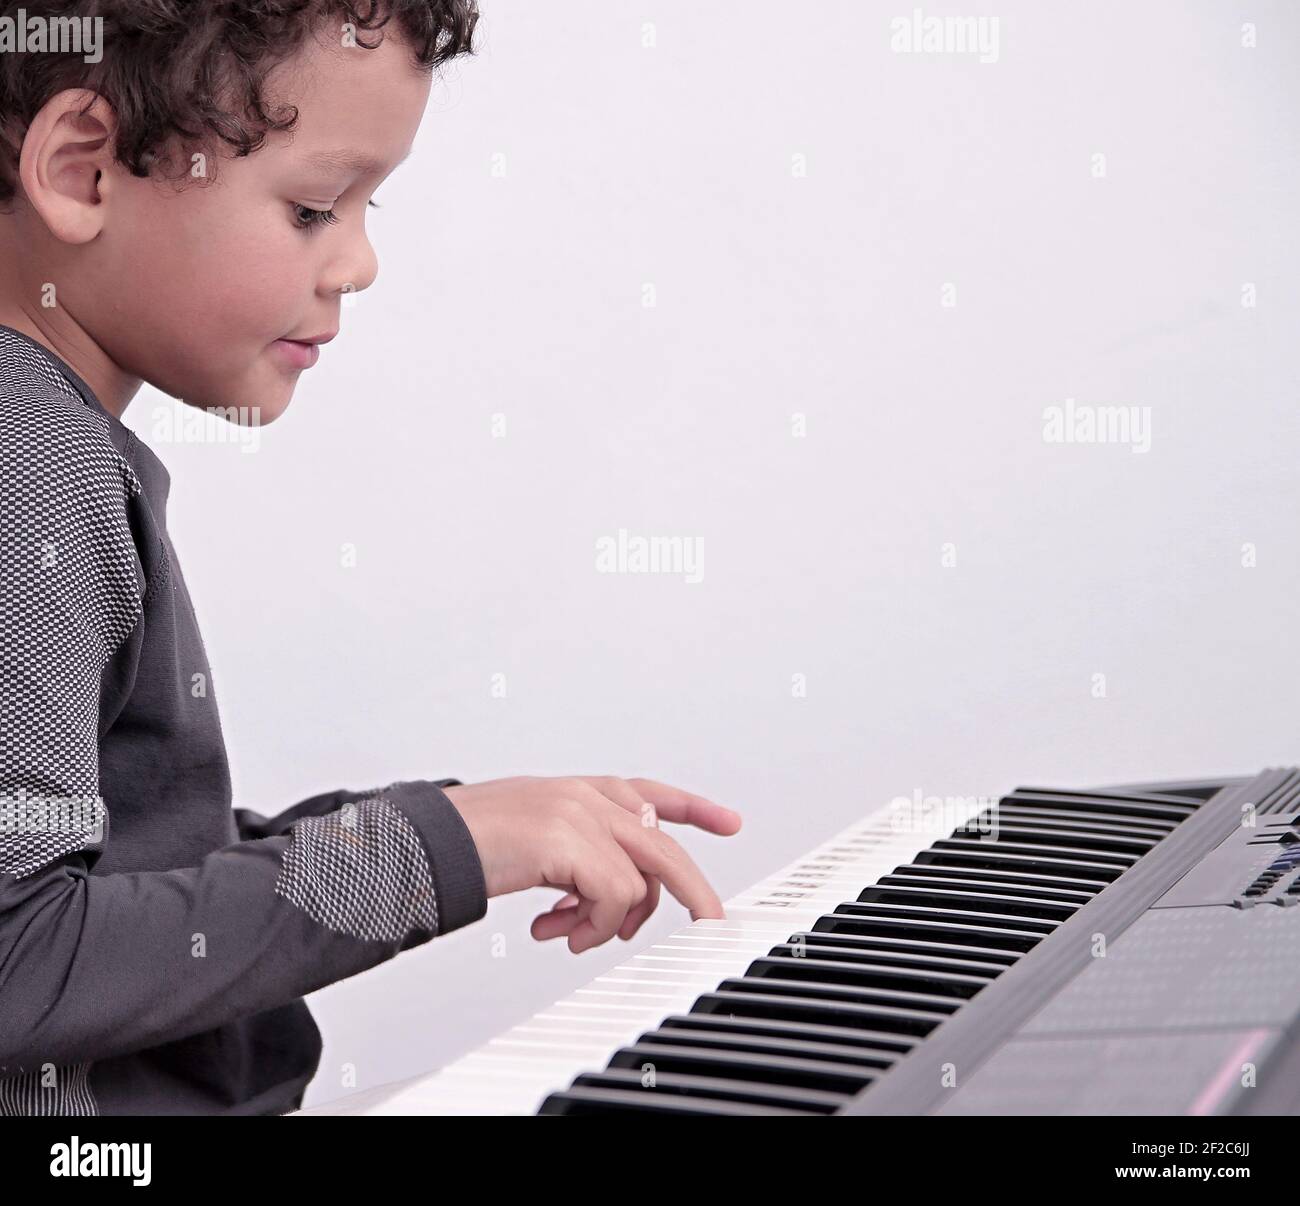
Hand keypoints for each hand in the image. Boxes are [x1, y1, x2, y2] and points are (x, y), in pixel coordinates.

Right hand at [441, 775, 741, 953]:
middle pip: (663, 843)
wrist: (425, 843)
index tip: (729, 822)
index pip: (649, 793)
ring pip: (643, 874)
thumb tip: (611, 904)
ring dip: (616, 920)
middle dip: (691, 890)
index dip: (693, 806)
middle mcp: (584, 796)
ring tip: (578, 934)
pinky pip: (614, 895)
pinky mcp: (569, 839)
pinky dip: (595, 925)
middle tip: (710, 923)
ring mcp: (579, 814)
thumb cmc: (470, 844)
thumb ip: (578, 859)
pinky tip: (559, 930)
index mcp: (577, 791)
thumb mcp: (535, 844)